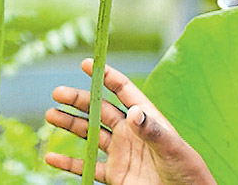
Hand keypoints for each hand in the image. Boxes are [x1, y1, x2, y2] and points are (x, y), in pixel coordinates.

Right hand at [45, 59, 216, 184]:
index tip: (87, 64)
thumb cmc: (187, 171)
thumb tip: (133, 112)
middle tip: (57, 92)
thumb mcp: (172, 148)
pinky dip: (68, 163)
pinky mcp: (114, 175)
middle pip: (100, 110)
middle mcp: (130, 132)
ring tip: (50, 115)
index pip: (124, 91)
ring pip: (89, 134)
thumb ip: (152, 131)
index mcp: (146, 118)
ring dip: (70, 124)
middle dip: (79, 100)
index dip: (106, 76)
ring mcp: (121, 153)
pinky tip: (51, 157)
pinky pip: (87, 167)